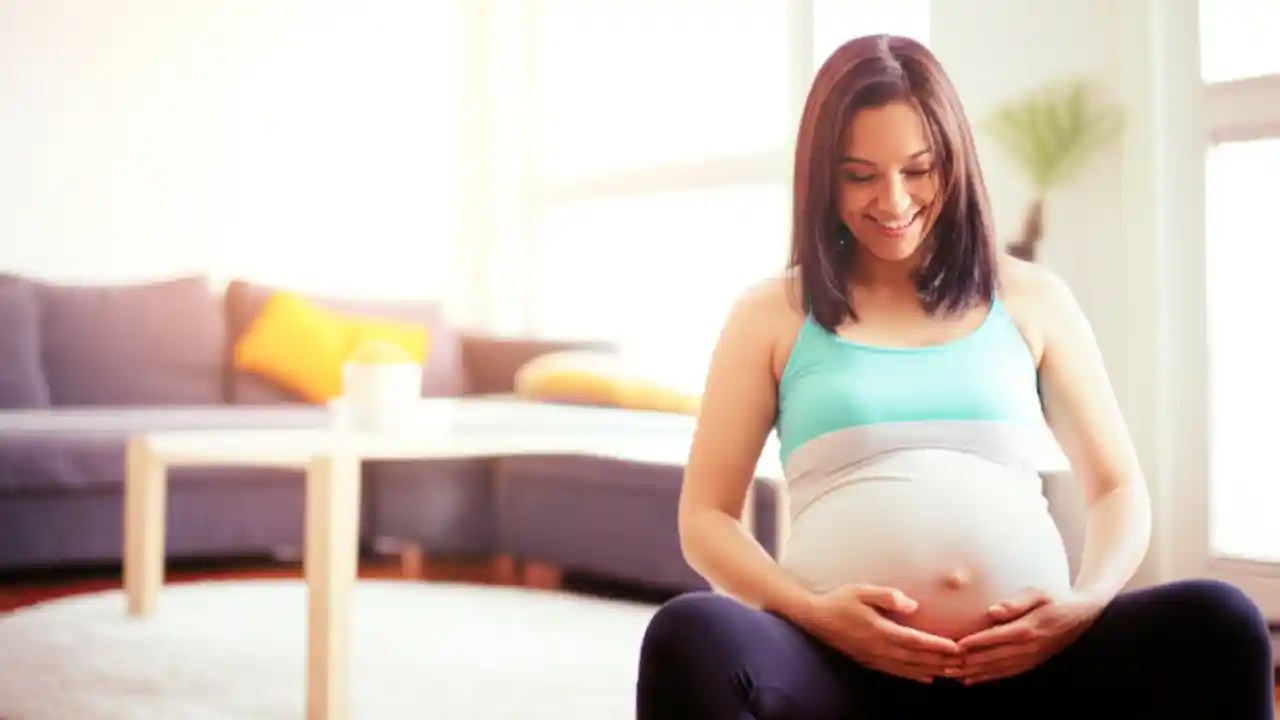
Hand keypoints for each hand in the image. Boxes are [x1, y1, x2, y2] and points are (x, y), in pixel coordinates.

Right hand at [801, 583, 964, 684]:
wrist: (816, 618)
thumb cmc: (840, 600)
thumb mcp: (862, 590)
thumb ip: (888, 597)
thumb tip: (913, 606)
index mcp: (880, 631)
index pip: (915, 641)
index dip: (937, 645)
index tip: (957, 647)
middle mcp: (880, 648)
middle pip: (917, 659)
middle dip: (941, 662)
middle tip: (964, 663)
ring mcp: (875, 658)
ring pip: (909, 668)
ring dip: (932, 671)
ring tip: (952, 672)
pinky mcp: (870, 661)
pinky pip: (897, 672)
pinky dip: (915, 676)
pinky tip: (927, 677)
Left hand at [954, 587, 1106, 684]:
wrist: (1081, 615)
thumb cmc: (1056, 598)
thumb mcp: (1038, 593)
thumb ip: (1015, 603)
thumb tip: (993, 612)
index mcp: (1028, 628)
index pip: (996, 637)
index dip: (975, 643)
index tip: (956, 646)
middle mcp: (1028, 647)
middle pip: (993, 657)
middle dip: (968, 662)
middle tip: (945, 665)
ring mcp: (1031, 657)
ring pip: (997, 668)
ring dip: (974, 672)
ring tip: (952, 674)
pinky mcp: (1032, 662)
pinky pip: (1006, 672)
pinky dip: (988, 677)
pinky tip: (971, 679)